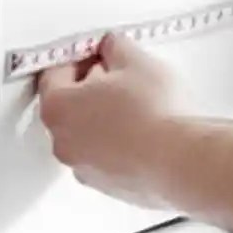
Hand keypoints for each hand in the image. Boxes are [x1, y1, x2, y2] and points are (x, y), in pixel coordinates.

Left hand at [37, 34, 176, 208]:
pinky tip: (141, 133)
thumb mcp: (135, 61)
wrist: (179, 161)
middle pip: (66, 107)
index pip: (53, 75)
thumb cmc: (153, 113)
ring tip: (134, 106)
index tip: (97, 53)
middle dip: (88, 88)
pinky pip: (102, 157)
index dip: (78, 58)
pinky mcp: (104, 185)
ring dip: (101, 118)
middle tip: (117, 76)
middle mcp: (62, 142)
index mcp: (58, 107)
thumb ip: (115, 47)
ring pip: (84, 135)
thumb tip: (112, 48)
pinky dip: (115, 144)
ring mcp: (81, 167)